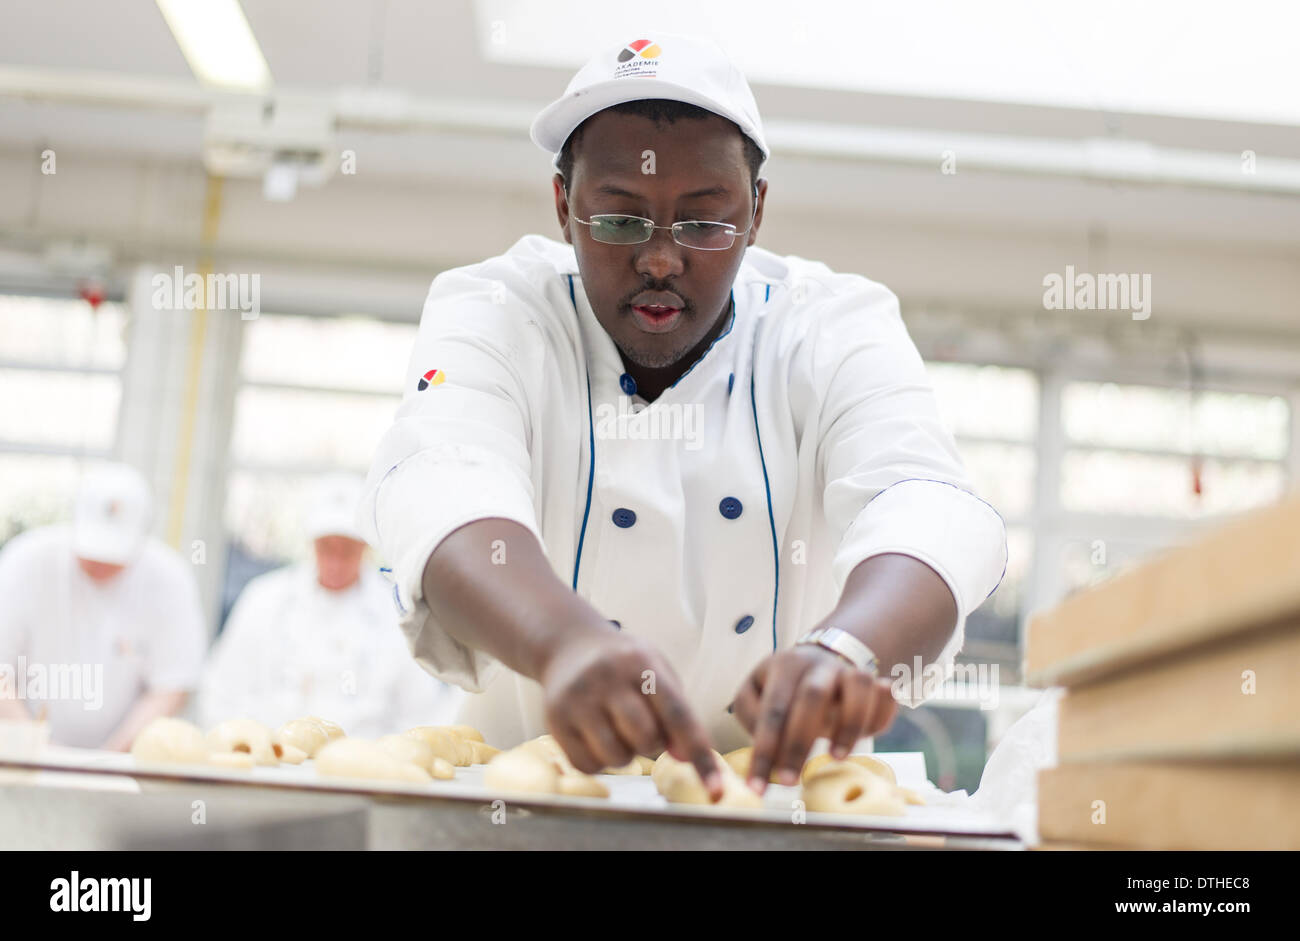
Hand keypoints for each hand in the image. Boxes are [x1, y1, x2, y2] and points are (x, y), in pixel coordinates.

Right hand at [538, 627, 722, 799]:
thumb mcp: (657, 672)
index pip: (678, 715)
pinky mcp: (554, 719)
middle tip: (642, 727)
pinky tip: (596, 736)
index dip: (699, 754)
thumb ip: (676, 713)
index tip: (715, 789)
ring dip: (626, 754)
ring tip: (618, 729)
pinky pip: (587, 764)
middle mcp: (607, 677)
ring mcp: (577, 698)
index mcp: (642, 663)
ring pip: (616, 756)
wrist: (569, 646)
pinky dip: (598, 761)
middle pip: (645, 737)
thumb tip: (685, 758)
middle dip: (651, 743)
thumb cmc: (624, 665)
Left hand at [730, 645, 897, 792]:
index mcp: (784, 666)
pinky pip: (884, 694)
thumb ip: (752, 715)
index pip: (773, 711)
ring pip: (858, 686)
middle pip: (813, 696)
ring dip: (850, 724)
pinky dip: (881, 712)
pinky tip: (867, 733)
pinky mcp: (872, 681)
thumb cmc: (785, 687)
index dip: (765, 750)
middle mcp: (818, 665)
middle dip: (799, 743)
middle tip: (789, 781)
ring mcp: (847, 671)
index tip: (758, 786)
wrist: (820, 657)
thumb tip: (766, 746)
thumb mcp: (756, 691)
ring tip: (836, 758)